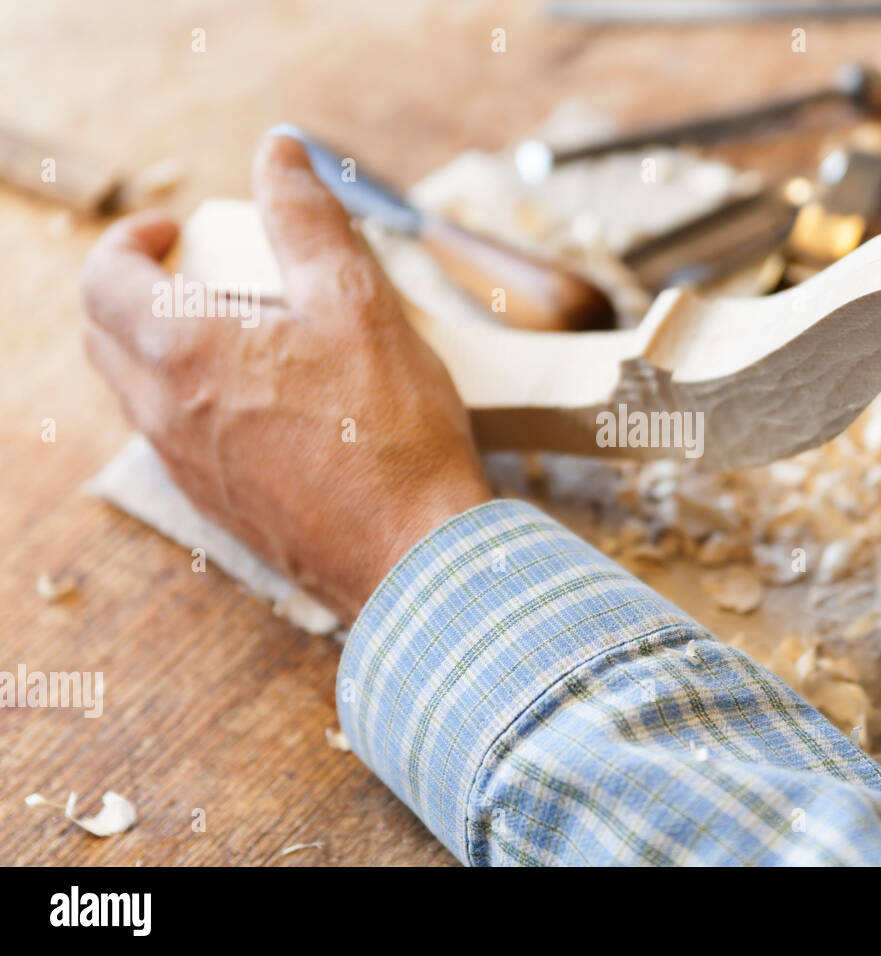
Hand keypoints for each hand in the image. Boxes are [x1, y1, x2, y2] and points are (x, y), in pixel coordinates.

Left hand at [81, 135, 490, 620]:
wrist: (417, 558)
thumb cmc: (392, 434)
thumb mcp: (357, 305)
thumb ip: (308, 221)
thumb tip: (280, 154)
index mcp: (184, 353)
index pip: (105, 278)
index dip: (131, 240)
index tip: (176, 231)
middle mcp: (166, 416)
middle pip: (107, 336)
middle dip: (138, 292)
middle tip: (205, 278)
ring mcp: (188, 471)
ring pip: (142, 393)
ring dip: (169, 352)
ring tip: (250, 341)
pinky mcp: (220, 510)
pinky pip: (180, 442)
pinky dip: (200, 405)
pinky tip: (275, 409)